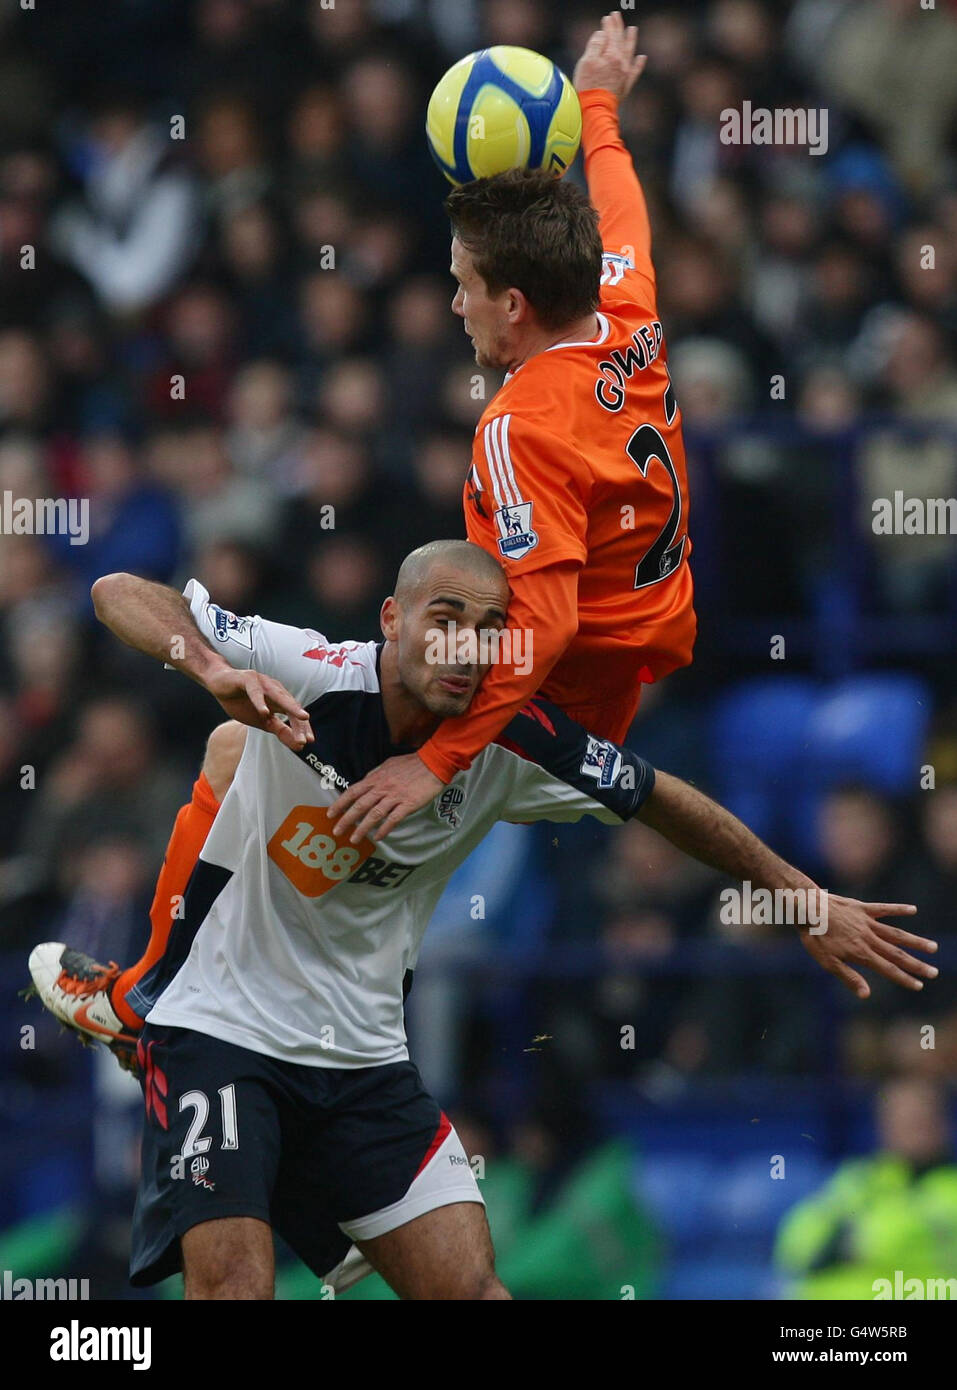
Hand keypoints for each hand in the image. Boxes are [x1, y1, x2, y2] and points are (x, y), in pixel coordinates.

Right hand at [204, 667, 313, 751]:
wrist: (218, 682)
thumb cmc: (241, 701)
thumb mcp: (262, 721)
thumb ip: (279, 730)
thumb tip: (299, 744)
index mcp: (279, 700)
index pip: (294, 714)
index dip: (302, 728)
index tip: (309, 741)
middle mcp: (274, 690)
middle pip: (291, 705)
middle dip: (300, 721)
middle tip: (306, 737)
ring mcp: (262, 683)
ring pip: (279, 696)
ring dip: (291, 707)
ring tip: (302, 717)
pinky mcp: (247, 679)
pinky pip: (255, 691)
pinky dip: (260, 701)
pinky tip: (265, 712)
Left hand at [327, 753, 443, 843]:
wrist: (433, 762)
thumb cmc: (411, 763)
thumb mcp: (388, 764)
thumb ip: (375, 775)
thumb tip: (365, 782)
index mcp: (376, 778)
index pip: (352, 792)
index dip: (340, 803)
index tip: (330, 814)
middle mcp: (382, 788)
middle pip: (360, 805)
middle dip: (346, 820)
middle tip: (336, 832)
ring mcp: (395, 796)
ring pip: (374, 814)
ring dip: (362, 828)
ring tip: (354, 839)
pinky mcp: (408, 804)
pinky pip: (393, 819)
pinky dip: (384, 829)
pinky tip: (378, 837)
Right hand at [573, 10, 646, 99]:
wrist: (595, 109)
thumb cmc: (588, 86)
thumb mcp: (586, 62)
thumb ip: (595, 45)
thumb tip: (602, 34)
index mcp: (611, 55)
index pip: (611, 35)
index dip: (609, 25)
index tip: (608, 17)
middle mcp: (621, 62)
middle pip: (621, 41)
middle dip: (619, 27)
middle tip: (617, 16)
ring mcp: (625, 74)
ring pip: (630, 52)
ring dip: (631, 40)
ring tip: (633, 29)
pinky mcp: (626, 86)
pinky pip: (635, 72)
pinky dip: (639, 64)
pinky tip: (642, 58)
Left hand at [800, 898, 936, 998]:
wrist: (807, 908)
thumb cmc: (815, 937)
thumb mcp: (827, 961)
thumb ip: (849, 977)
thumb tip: (866, 995)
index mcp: (861, 953)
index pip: (888, 969)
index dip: (904, 978)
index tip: (919, 985)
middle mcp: (868, 938)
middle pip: (897, 954)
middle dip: (917, 964)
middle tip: (935, 972)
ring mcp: (867, 922)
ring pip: (896, 934)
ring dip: (915, 941)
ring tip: (932, 947)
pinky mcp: (862, 908)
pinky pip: (884, 909)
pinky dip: (899, 909)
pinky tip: (913, 909)